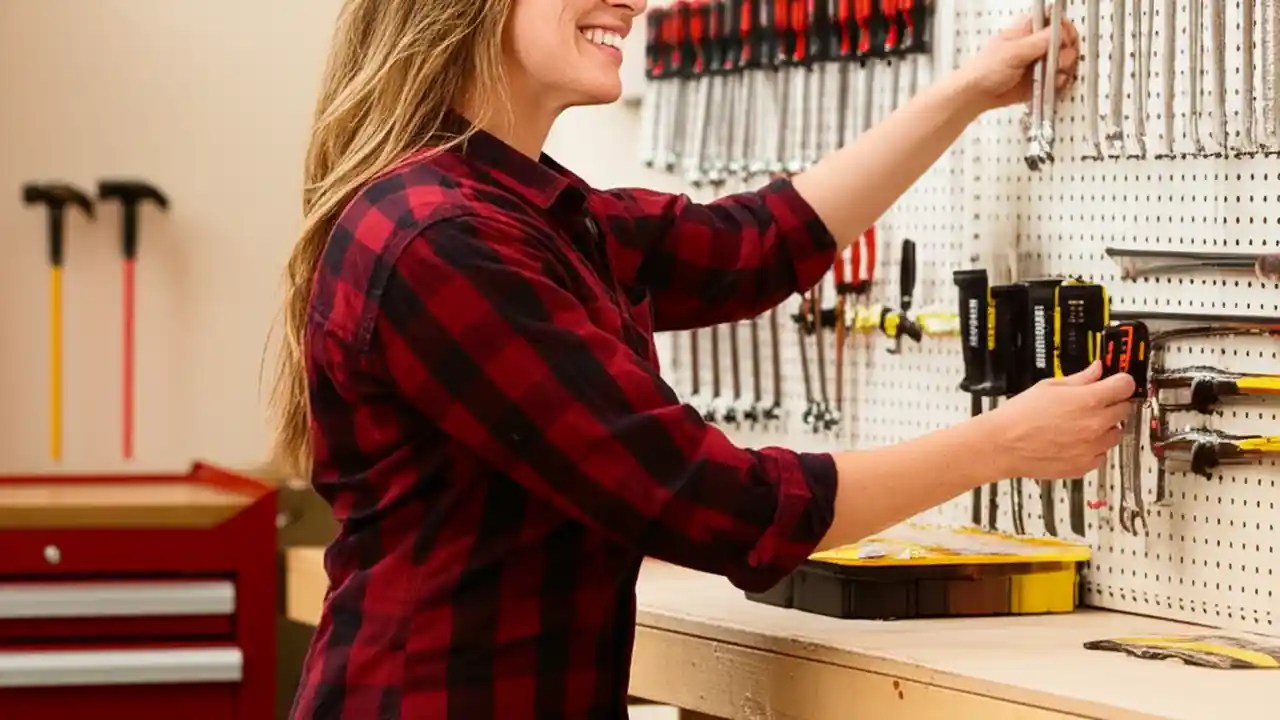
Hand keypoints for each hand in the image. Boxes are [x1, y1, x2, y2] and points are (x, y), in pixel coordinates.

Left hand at [954, 10, 1080, 111]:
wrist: (977, 94)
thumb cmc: (984, 70)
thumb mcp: (1011, 53)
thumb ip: (1036, 43)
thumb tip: (1056, 33)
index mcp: (1028, 29)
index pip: (1056, 21)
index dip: (1063, 31)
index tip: (1061, 42)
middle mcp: (1037, 44)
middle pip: (1066, 42)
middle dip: (1065, 52)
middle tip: (1055, 62)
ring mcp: (1039, 62)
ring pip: (1065, 61)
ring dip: (1062, 69)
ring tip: (1050, 75)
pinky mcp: (1040, 79)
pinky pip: (1058, 79)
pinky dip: (1057, 83)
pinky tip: (1048, 85)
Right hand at [987, 362, 1135, 479]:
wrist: (1002, 445)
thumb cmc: (1019, 415)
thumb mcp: (1048, 387)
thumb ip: (1079, 379)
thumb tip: (1097, 370)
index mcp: (1088, 400)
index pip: (1126, 386)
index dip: (1121, 382)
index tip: (1117, 383)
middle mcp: (1095, 424)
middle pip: (1125, 410)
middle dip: (1113, 404)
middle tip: (1093, 405)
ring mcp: (1092, 448)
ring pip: (1116, 434)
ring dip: (1105, 428)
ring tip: (1081, 426)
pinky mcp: (1085, 466)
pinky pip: (1102, 455)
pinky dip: (1093, 449)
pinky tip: (1074, 442)